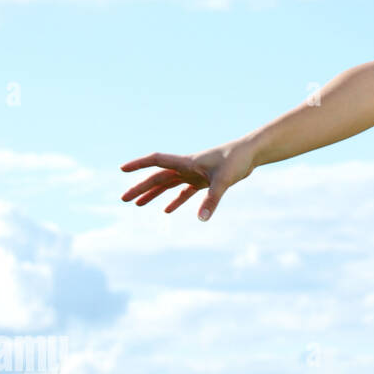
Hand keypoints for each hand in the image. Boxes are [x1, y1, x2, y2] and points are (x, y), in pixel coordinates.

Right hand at [120, 141, 256, 220]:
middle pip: (158, 177)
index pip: (157, 161)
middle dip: (140, 187)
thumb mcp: (224, 180)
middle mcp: (187, 167)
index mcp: (187, 162)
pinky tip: (167, 210)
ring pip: (169, 184)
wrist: (251, 154)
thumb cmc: (237, 160)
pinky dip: (176, 200)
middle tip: (124, 199)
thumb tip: (202, 220)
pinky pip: (185, 191)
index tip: (122, 169)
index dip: (139, 164)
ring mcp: (195, 174)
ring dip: (154, 194)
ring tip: (138, 204)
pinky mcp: (205, 181)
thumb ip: (212, 200)